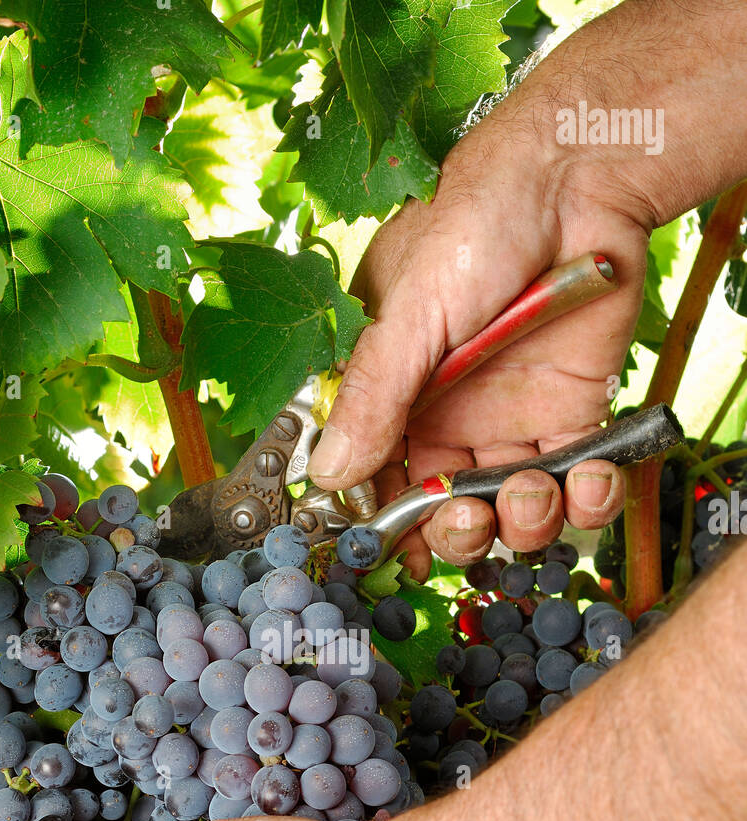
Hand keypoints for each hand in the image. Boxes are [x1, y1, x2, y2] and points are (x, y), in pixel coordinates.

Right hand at [308, 98, 647, 578]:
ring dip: (525, 525)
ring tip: (533, 491)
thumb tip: (327, 473)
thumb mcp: (409, 312)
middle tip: (468, 517)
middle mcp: (452, 418)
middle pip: (447, 514)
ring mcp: (514, 422)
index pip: (381, 480)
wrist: (577, 179)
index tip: (393, 545)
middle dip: (459, 535)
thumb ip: (374, 397)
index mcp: (398, 396)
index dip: (386, 522)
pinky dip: (588, 501)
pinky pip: (580, 487)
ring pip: (512, 514)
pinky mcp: (576, 416)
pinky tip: (589, 479)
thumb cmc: (476, 225)